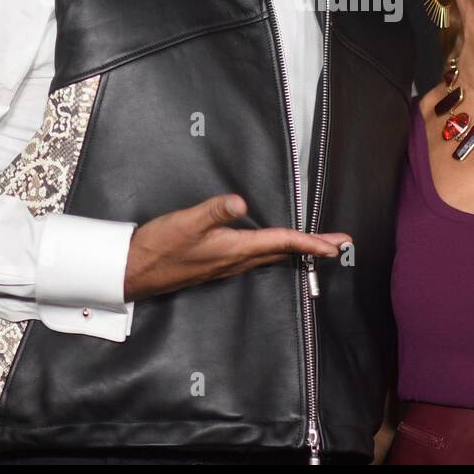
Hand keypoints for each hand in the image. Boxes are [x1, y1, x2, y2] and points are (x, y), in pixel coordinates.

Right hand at [123, 193, 350, 301]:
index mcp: (235, 249)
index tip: (335, 245)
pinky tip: (273, 248)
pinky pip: (255, 258)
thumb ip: (213, 211)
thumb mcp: (186, 223)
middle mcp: (236, 260)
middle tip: (339, 245)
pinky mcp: (217, 264)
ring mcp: (227, 264)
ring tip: (316, 245)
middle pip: (283, 253)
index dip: (310, 242)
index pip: (281, 243)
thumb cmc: (159, 247)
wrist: (135, 271)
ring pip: (271, 256)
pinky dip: (274, 252)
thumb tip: (240, 202)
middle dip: (313, 248)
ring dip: (296, 250)